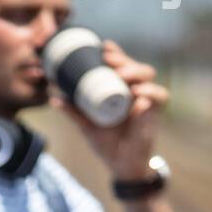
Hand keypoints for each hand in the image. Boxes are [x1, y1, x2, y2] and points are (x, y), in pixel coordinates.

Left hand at [49, 38, 168, 179]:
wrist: (120, 165)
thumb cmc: (106, 142)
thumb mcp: (87, 125)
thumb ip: (73, 111)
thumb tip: (52, 97)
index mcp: (120, 89)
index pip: (121, 64)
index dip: (115, 52)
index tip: (103, 46)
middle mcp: (135, 90)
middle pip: (134, 65)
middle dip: (123, 59)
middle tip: (108, 60)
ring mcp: (146, 99)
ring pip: (148, 75)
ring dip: (135, 72)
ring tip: (121, 76)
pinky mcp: (155, 112)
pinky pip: (158, 96)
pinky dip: (150, 92)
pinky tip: (138, 93)